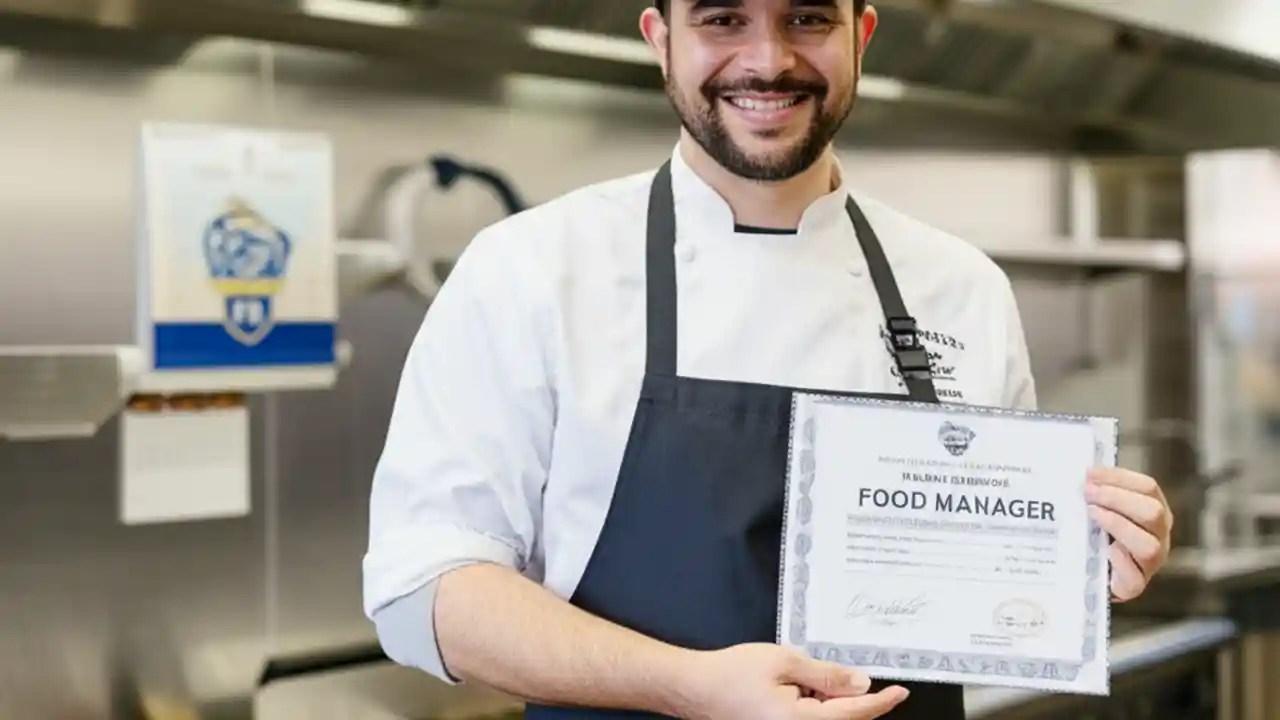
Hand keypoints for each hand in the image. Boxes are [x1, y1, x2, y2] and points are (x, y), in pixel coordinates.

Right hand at [674, 643, 908, 719]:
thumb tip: (861, 683)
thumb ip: (827, 675)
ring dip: (830, 700)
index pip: (855, 713)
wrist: (695, 689)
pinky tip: (800, 686)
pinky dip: (815, 705)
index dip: (881, 701)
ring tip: (802, 674)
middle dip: (853, 699)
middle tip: (847, 674)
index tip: (900, 692)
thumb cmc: (732, 674)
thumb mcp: (785, 662)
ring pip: (826, 719)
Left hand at [1085, 468, 1172, 601]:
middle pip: (1152, 512)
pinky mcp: (1135, 586)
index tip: (1091, 473)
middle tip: (1087, 492)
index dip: (1120, 477)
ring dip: (1117, 524)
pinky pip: (1134, 577)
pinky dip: (1119, 562)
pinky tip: (1105, 550)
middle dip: (1117, 498)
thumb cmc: (1099, 536)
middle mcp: (1159, 536)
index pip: (1148, 488)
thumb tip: (1082, 474)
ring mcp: (1150, 563)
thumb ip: (1099, 492)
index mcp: (1155, 511)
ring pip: (1148, 545)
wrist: (1095, 577)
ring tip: (1091, 513)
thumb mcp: (1103, 509)